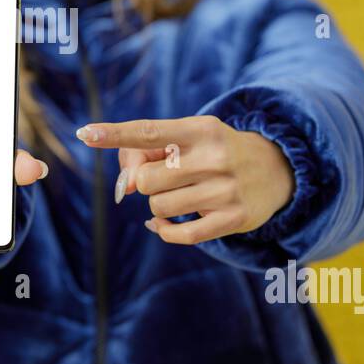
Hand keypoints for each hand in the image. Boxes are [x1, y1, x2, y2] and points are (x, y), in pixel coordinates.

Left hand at [75, 114, 295, 245]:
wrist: (277, 169)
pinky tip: (162, 223)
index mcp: (200, 130)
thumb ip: (149, 153)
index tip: (85, 133)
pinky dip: (163, 229)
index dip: (115, 134)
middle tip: (166, 176)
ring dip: (159, 204)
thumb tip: (125, 187)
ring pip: (158, 206)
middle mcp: (214, 157)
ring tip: (180, 194)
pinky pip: (178, 233)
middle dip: (145, 181)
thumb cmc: (215, 151)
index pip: (149, 131)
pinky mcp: (232, 219)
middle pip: (146, 179)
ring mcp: (225, 190)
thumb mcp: (190, 138)